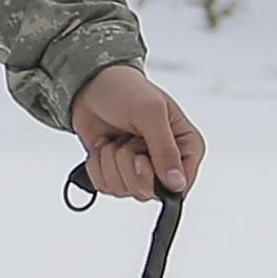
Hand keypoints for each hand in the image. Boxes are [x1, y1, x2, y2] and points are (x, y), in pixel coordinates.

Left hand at [68, 62, 203, 200]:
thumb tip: (177, 184)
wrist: (91, 85)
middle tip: (128, 139)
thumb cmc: (126, 90)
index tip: (142, 159)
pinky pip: (105, 187)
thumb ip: (165, 150)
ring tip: (116, 138)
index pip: (181, 186)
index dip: (157, 180)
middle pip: (149, 192)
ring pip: (124, 190)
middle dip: (129, 165)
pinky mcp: (117, 173)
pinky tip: (104, 145)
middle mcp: (166, 163)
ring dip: (111, 162)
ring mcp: (141, 170)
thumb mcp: (151, 113)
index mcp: (186, 147)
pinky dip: (97, 166)